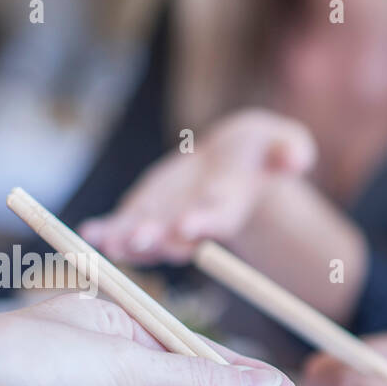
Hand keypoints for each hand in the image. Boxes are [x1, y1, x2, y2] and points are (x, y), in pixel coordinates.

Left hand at [79, 109, 366, 320]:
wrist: (234, 164)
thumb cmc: (262, 152)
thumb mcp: (282, 142)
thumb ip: (290, 149)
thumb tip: (297, 157)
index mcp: (230, 207)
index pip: (219, 218)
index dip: (205, 222)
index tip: (190, 226)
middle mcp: (198, 224)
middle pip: (178, 236)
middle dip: (159, 239)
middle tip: (141, 241)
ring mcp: (168, 223)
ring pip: (147, 238)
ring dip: (128, 242)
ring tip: (109, 243)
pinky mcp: (145, 216)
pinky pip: (123, 227)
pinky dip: (106, 232)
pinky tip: (89, 233)